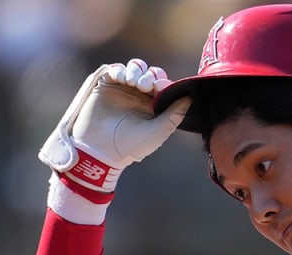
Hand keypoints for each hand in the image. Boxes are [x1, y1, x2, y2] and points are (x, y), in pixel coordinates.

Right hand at [38, 59, 191, 194]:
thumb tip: (191, 97)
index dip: (163, 82)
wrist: (101, 150)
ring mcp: (122, 89)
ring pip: (135, 67)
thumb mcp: (158, 131)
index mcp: (153, 105)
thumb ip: (175, 114)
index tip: (160, 87)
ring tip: (132, 82)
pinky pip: (115, 69)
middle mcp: (139, 95)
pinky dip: (119, 70)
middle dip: (150, 75)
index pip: (163, 85)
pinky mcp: (105, 85)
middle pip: (150, 73)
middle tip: (144, 86)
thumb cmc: (131, 146)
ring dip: (136, 70)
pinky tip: (121, 78)